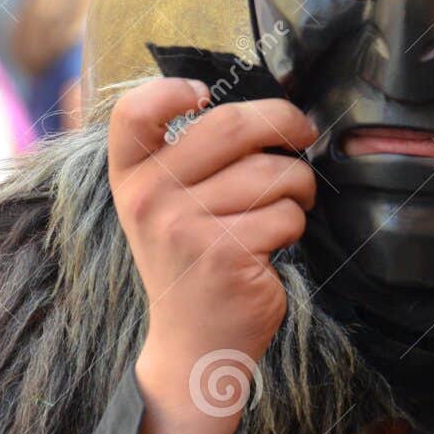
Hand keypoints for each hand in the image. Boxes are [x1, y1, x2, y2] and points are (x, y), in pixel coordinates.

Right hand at [108, 78, 316, 433]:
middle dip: (283, 123)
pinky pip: (285, 214)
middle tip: (302, 135)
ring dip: (298, 186)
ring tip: (288, 204)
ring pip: (272, 173)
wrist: (194, 343)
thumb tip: (259, 108)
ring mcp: (186, 228)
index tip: (204, 96)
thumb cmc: (190, 262)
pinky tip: (277, 242)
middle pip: (230, 125)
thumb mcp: (164, 208)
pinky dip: (294, 224)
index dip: (172, 90)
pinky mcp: (227, 256)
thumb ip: (186, 157)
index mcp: (131, 179)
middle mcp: (151, 199)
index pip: (134, 113)